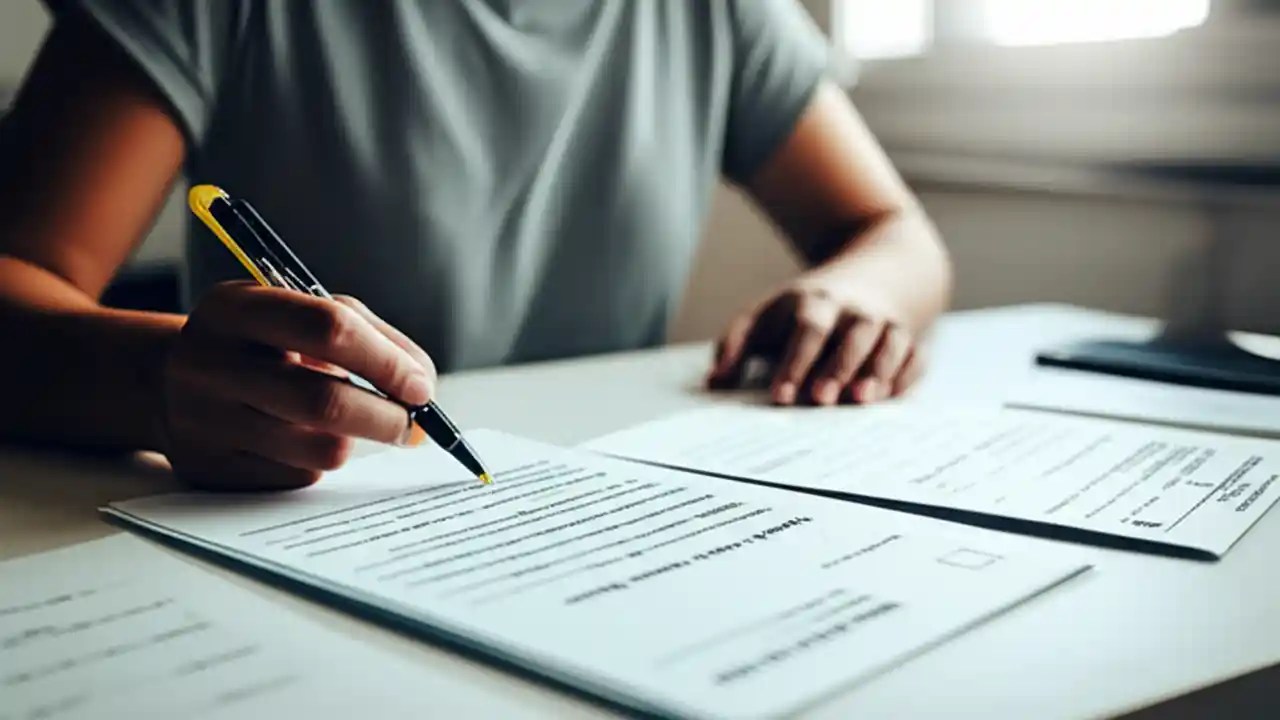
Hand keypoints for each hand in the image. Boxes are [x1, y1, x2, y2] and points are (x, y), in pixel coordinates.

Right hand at [159, 282, 435, 489]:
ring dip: (354, 441)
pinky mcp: (209, 469)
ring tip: (348, 423)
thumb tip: (422, 385)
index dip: (386, 361)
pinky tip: (297, 439)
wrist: (167, 383)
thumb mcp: (302, 312)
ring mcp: (203, 420)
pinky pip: (297, 476)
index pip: (328, 328)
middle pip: (326, 401)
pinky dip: (317, 460)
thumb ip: (370, 337)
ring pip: (319, 449)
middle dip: (387, 418)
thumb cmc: (260, 343)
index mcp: (236, 307)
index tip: (420, 387)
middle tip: (413, 425)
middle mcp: (210, 362)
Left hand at [706, 285, 923, 405]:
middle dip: (836, 368)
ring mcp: (887, 324)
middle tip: (820, 400)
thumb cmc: (805, 309)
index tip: (779, 397)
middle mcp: (856, 312)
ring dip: (877, 371)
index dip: (793, 363)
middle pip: (850, 337)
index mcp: (816, 303)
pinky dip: (906, 377)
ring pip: (889, 344)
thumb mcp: (766, 314)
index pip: (805, 332)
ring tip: (861, 400)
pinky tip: (891, 399)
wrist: (876, 270)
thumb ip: (736, 345)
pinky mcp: (911, 340)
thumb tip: (714, 383)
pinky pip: (915, 358)